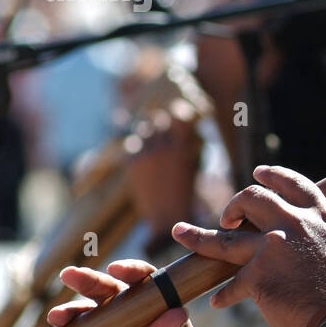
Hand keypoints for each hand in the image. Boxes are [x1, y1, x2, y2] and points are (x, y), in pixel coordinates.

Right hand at [40, 259, 210, 326]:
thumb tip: (173, 313)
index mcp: (158, 309)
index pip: (146, 282)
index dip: (132, 271)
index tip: (118, 270)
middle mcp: (131, 316)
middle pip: (109, 291)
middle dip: (89, 281)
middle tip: (71, 276)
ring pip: (86, 315)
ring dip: (69, 312)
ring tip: (57, 317)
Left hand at [125, 104, 202, 238]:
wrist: (166, 213)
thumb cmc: (185, 190)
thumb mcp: (193, 164)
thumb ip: (188, 143)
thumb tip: (185, 124)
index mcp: (182, 147)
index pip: (179, 116)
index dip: (179, 112)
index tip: (178, 115)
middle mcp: (163, 146)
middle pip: (159, 121)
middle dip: (163, 124)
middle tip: (164, 129)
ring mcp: (146, 153)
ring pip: (144, 130)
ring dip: (149, 133)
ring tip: (153, 144)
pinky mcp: (132, 162)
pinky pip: (132, 144)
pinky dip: (137, 147)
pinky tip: (143, 155)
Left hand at [171, 165, 325, 326]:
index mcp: (320, 217)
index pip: (292, 184)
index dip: (272, 177)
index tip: (258, 175)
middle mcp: (295, 224)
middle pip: (252, 199)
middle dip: (234, 205)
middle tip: (227, 218)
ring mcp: (273, 247)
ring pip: (224, 238)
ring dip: (198, 236)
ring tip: (181, 233)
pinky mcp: (258, 275)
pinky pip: (232, 283)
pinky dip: (225, 295)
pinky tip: (219, 302)